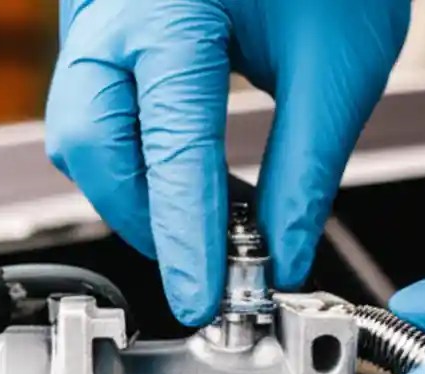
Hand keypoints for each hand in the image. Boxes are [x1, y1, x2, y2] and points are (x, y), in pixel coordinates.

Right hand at [45, 0, 411, 324]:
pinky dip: (140, 160)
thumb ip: (305, 168)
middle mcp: (111, 5)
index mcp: (169, 0)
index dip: (187, 231)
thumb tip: (279, 251)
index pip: (167, 140)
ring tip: (216, 220)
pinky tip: (194, 177)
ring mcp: (95, 12)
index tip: (206, 292)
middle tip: (209, 263)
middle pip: (90, 143)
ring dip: (141, 194)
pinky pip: (97, 110)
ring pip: (82, 134)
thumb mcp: (342, 60)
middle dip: (147, 217)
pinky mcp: (102, 28)